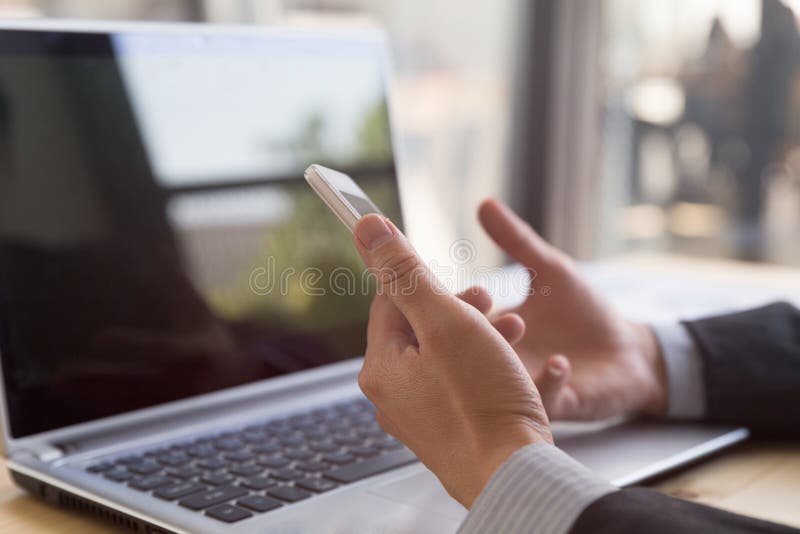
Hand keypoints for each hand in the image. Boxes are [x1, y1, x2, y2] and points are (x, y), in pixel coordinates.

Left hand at [353, 214, 551, 507]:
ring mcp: (422, 417)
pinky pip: (463, 385)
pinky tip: (517, 363)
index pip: (388, 303)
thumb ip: (405, 273)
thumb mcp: (445, 321)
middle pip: (420, 331)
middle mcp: (395, 395)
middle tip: (489, 299)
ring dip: (480, 333)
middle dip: (459, 307)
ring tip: (516, 327)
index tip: (447, 270)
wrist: (514, 475)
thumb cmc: (482, 402)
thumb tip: (367, 229)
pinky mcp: (451, 432)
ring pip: (446, 357)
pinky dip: (487, 365)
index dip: (418, 278)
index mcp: (383, 367)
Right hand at [478, 199, 666, 419]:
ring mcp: (525, 385)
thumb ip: (517, 242)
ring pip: (497, 382)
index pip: (457, 318)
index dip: (457, 304)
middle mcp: (501, 360)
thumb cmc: (585, 312)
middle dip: (472, 330)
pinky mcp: (557, 404)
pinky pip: (542, 400)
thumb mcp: (550, 270)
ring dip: (503, 358)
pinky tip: (560, 361)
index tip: (473, 289)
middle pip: (467, 351)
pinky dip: (548, 381)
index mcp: (492, 328)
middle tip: (486, 306)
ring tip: (517, 326)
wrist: (630, 354)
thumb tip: (484, 203)